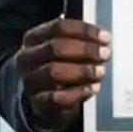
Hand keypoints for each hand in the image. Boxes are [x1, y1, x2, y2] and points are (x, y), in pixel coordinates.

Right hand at [14, 17, 111, 131]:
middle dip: (84, 50)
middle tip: (105, 54)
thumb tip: (103, 38)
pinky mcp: (37, 103)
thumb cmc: (59, 65)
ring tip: (101, 72)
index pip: (58, 27)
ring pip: (53, 72)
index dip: (84, 31)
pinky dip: (78, 92)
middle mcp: (26, 58)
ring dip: (81, 71)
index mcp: (33, 38)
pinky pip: (57, 98)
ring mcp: (29, 81)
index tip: (106, 37)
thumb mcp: (63, 48)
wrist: (40, 98)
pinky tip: (93, 88)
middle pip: (54, 48)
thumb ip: (79, 39)